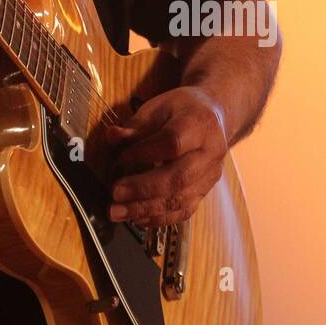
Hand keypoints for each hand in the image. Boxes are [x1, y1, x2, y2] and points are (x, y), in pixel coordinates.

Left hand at [102, 87, 228, 227]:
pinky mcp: (206, 192)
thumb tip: (111, 137)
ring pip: (181, 199)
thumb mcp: (158, 106)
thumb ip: (136, 125)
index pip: (172, 143)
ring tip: (118, 212)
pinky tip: (137, 218)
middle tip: (114, 193)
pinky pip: (184, 211)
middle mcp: (210, 153)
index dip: (144, 153)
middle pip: (178, 177)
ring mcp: (210, 176)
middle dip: (143, 188)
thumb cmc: (180, 109)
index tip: (120, 158)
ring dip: (146, 209)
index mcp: (198, 125)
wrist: (213, 116)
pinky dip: (159, 218)